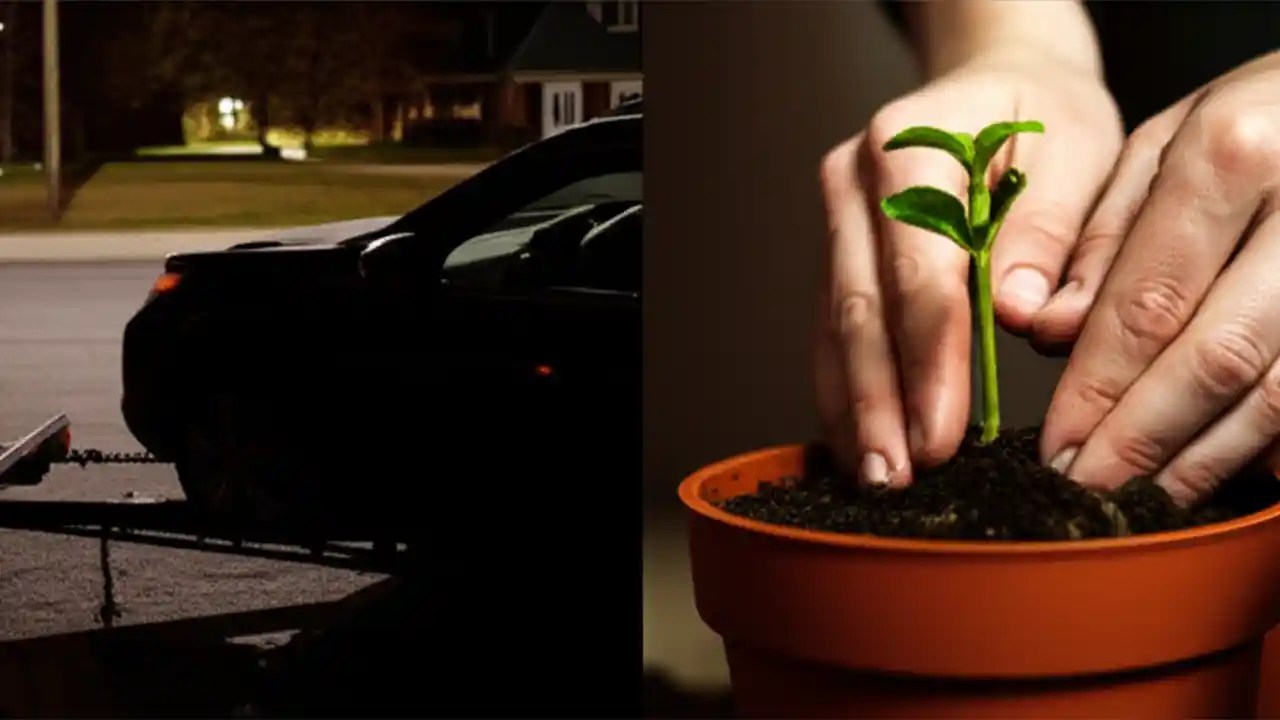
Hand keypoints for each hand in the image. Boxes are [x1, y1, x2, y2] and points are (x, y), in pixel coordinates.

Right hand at [816, 50, 1123, 485]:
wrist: (1000, 83)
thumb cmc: (1044, 116)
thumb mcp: (1077, 150)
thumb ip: (1051, 232)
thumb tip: (1022, 318)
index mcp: (908, 144)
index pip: (917, 271)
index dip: (929, 362)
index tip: (943, 436)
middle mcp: (853, 182)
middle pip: (859, 310)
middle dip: (879, 403)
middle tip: (898, 478)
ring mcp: (837, 220)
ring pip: (835, 329)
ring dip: (856, 409)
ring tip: (877, 479)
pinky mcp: (840, 254)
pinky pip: (835, 330)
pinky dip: (849, 389)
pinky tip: (862, 441)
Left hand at [1041, 51, 1279, 505]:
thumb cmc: (1251, 121)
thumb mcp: (1161, 144)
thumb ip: (1096, 237)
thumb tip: (1043, 329)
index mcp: (1234, 154)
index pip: (1147, 301)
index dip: (1097, 389)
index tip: (1057, 447)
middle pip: (1217, 357)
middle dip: (1144, 439)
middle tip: (1090, 490)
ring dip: (1208, 460)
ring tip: (1145, 498)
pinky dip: (1271, 448)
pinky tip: (1222, 471)